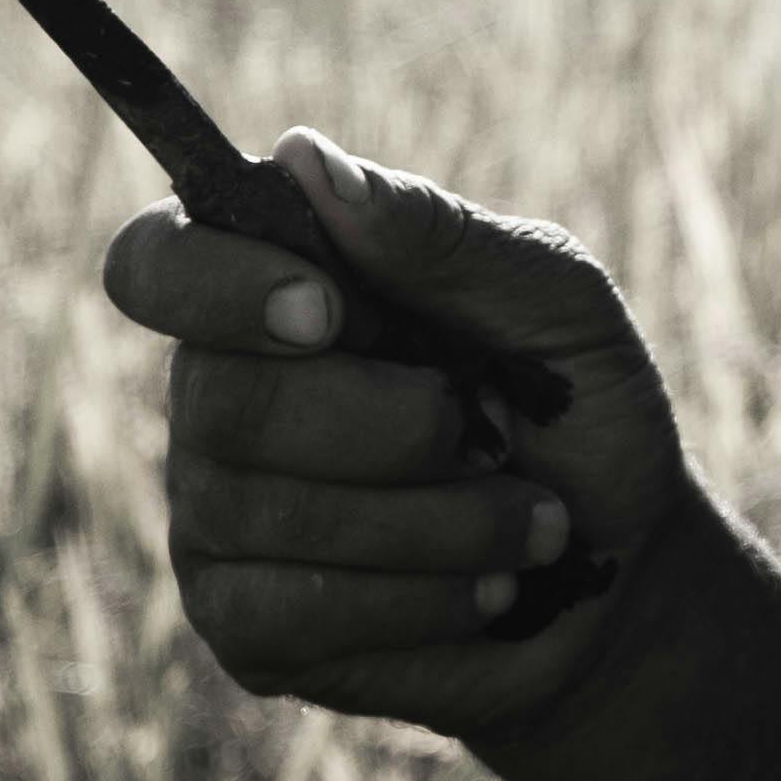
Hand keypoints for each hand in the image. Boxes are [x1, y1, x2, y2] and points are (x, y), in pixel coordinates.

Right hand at [102, 129, 698, 738]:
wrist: (624, 572)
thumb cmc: (579, 409)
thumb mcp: (547, 301)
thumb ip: (432, 232)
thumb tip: (302, 156)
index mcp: (271, 291)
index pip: (155, 264)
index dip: (214, 286)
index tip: (328, 313)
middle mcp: (216, 396)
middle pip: (222, 401)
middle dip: (388, 426)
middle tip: (490, 435)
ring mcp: (214, 517)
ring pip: (264, 513)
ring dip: (433, 522)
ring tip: (531, 524)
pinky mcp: (243, 624)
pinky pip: (287, 610)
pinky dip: (414, 600)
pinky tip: (482, 591)